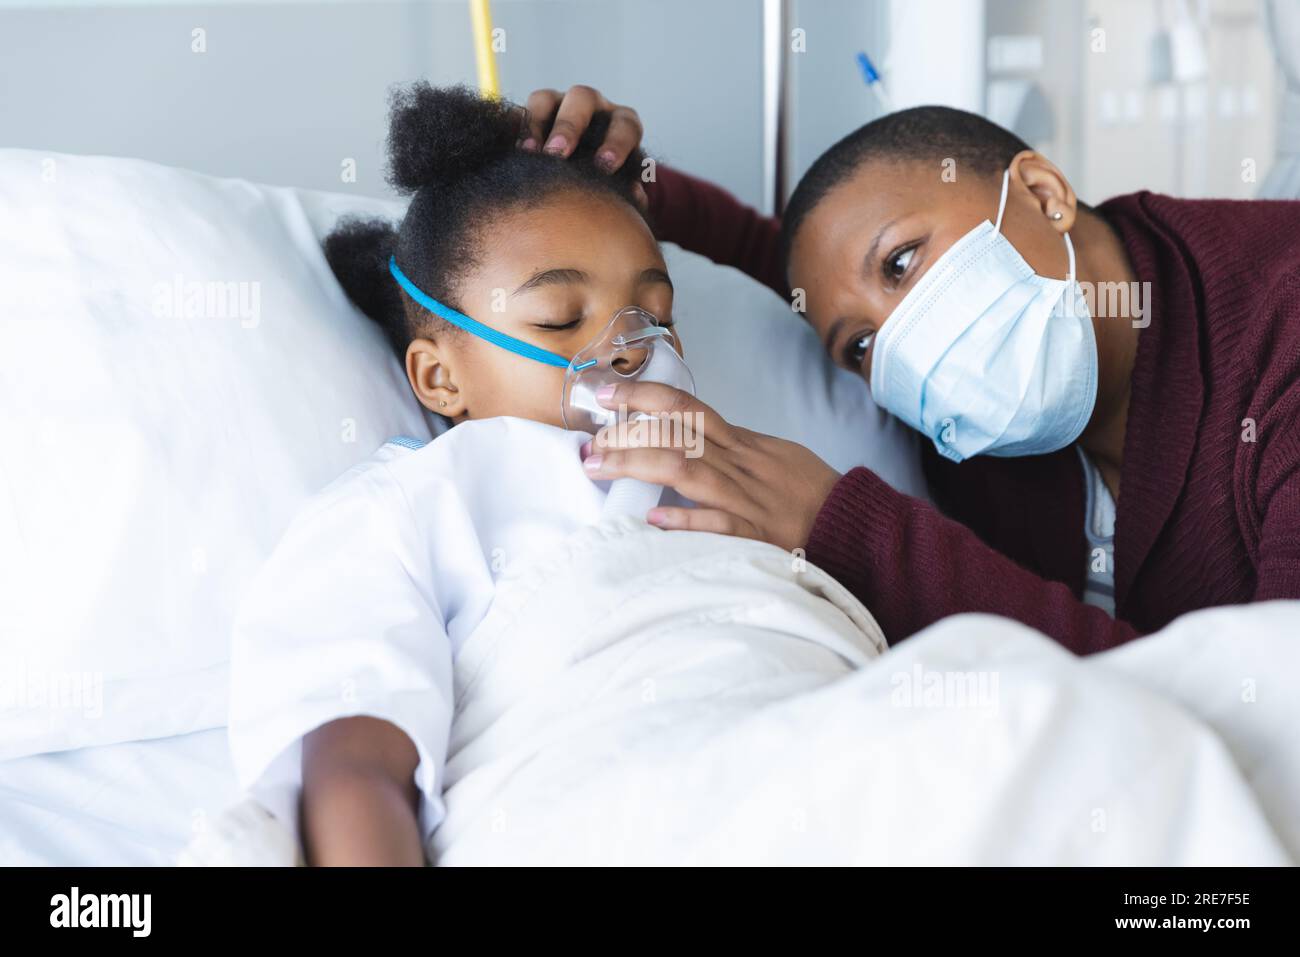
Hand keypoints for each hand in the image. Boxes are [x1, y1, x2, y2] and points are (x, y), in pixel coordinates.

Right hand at [517, 85, 646, 205]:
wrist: (578, 183)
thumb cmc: (606, 184)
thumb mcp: (621, 186)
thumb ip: (628, 189)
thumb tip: (633, 196)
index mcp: (620, 124)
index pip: (624, 124)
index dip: (616, 143)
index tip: (605, 167)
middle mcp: (590, 108)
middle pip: (582, 99)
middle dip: (569, 125)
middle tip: (558, 154)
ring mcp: (556, 107)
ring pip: (545, 99)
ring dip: (535, 124)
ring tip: (528, 153)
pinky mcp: (528, 115)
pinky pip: (516, 113)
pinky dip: (512, 128)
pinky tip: (507, 148)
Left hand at [581, 382, 841, 551]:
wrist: (856, 524)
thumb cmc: (811, 493)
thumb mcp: (771, 457)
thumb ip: (730, 449)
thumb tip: (689, 438)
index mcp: (742, 444)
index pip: (686, 408)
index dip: (644, 395)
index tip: (605, 394)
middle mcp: (740, 464)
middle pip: (677, 434)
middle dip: (628, 433)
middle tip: (589, 441)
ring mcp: (748, 498)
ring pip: (688, 470)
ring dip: (639, 465)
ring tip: (599, 467)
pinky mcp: (759, 534)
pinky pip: (720, 525)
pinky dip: (688, 520)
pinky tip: (656, 521)